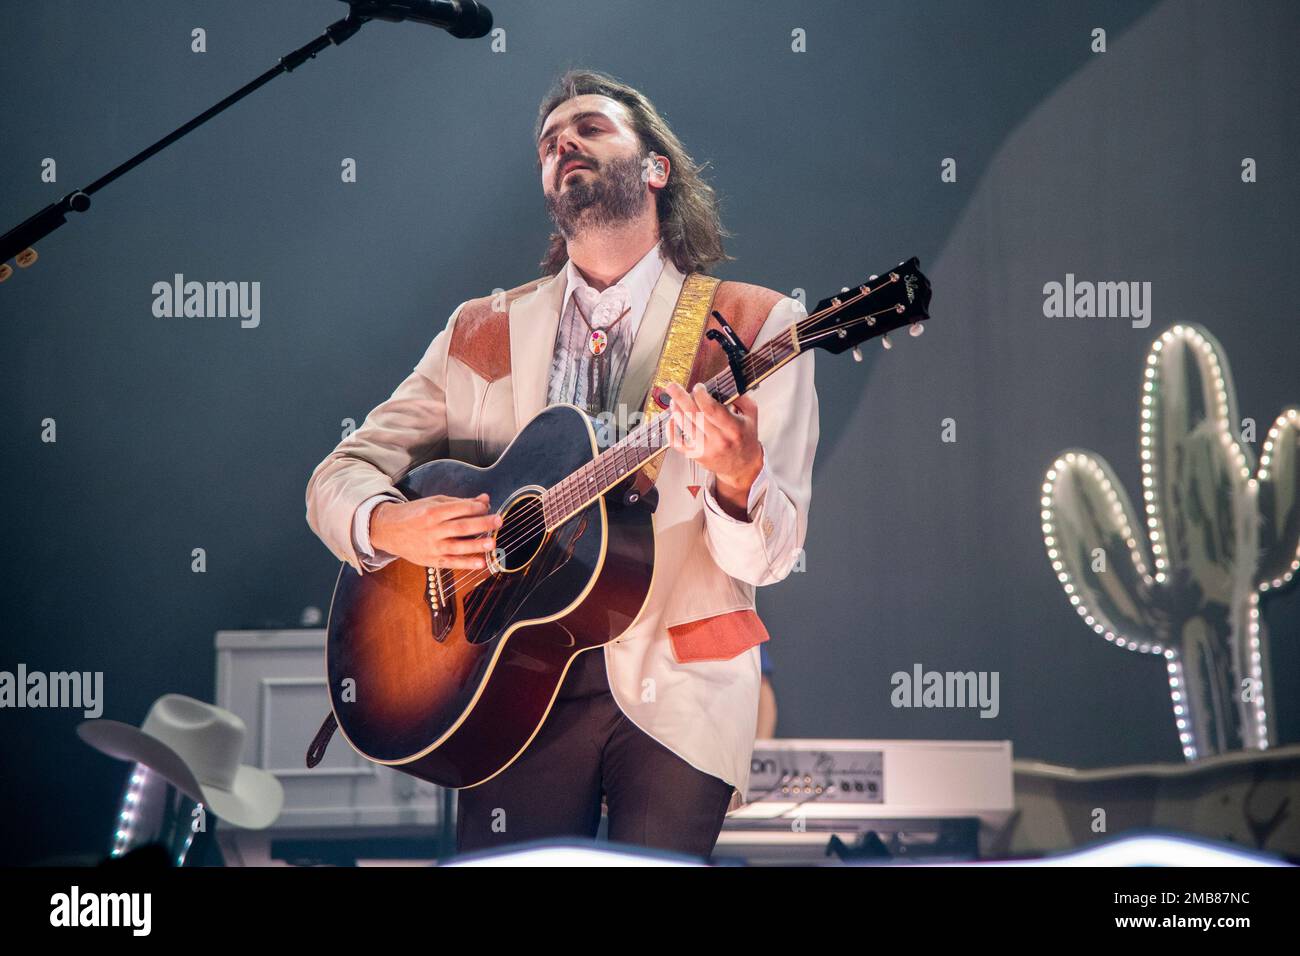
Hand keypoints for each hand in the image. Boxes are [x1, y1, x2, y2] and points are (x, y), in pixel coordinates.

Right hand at [369, 492, 501, 568]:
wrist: (388, 530)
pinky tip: (481, 563)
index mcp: (433, 512)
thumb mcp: (434, 502)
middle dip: (482, 524)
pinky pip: (451, 562)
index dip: (475, 507)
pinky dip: (466, 563)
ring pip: (458, 546)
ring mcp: (432, 546)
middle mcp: (432, 529)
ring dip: (477, 545)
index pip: (458, 508)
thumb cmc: (414, 514)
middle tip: (498, 521)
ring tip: (493, 543)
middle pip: (461, 527)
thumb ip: (460, 503)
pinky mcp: (431, 560)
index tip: (487, 506)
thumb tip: (485, 500)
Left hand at [664, 382, 762, 501]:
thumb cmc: (745, 437)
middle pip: (694, 415)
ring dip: (676, 410)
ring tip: (674, 400)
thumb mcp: (751, 415)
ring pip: (684, 426)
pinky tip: (673, 418)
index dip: (701, 395)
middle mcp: (719, 440)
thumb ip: (739, 396)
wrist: (742, 466)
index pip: (711, 409)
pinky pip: (676, 441)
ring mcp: (705, 450)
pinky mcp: (695, 456)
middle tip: (672, 386)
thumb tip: (722, 382)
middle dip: (680, 397)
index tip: (698, 387)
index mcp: (734, 428)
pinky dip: (671, 428)